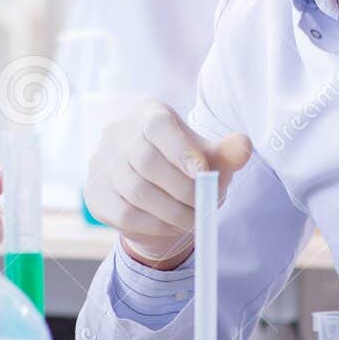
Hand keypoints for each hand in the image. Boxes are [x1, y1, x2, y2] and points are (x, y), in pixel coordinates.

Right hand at [83, 100, 253, 268]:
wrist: (157, 194)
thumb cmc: (186, 168)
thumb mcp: (210, 158)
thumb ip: (227, 153)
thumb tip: (243, 146)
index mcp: (148, 114)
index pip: (158, 126)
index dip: (181, 150)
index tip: (204, 174)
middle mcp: (118, 134)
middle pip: (146, 162)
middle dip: (183, 190)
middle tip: (206, 206)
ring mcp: (101, 164)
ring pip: (137, 192)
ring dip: (172, 212)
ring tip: (194, 219)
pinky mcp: (95, 194)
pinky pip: (125, 214)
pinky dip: (155, 224)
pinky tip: (171, 225)